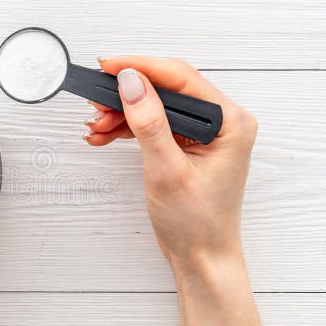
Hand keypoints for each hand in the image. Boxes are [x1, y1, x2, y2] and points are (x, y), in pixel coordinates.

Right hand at [84, 57, 257, 277]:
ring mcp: (204, 133)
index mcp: (230, 121)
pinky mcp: (187, 145)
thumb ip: (149, 123)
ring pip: (155, 106)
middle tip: (95, 104)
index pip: (181, 78)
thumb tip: (131, 82)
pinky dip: (128, 127)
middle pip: (165, 89)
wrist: (202, 258)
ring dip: (123, 112)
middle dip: (125, 95)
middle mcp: (221, 121)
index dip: (140, 68)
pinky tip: (105, 135)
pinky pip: (154, 123)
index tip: (107, 66)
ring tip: (96, 127)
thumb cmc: (196, 222)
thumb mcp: (168, 170)